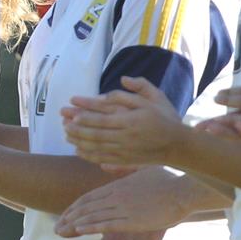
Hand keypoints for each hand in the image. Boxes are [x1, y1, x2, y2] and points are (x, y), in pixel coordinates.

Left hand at [54, 166, 220, 237]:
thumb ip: (121, 169)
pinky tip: (79, 231)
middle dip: (69, 219)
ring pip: (92, 216)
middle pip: (86, 208)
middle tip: (56, 228)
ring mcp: (123, 208)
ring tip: (61, 232)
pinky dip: (91, 227)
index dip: (73, 208)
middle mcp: (116, 196)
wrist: (182, 191)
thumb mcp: (140, 169)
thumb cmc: (166, 180)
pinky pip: (107, 224)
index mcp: (117, 186)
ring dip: (74, 226)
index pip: (88, 198)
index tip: (64, 216)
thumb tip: (104, 165)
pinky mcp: (132, 220)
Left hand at [62, 77, 187, 165]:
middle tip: (63, 122)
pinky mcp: (125, 160)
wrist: (177, 145)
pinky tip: (78, 150)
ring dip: (79, 141)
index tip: (73, 112)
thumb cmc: (166, 118)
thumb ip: (139, 88)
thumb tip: (123, 79)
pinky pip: (102, 158)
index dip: (86, 116)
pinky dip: (88, 154)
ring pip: (96, 147)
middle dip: (77, 128)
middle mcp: (126, 136)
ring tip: (66, 134)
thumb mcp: (156, 98)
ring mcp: (124, 150)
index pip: (104, 118)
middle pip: (96, 133)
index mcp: (132, 120)